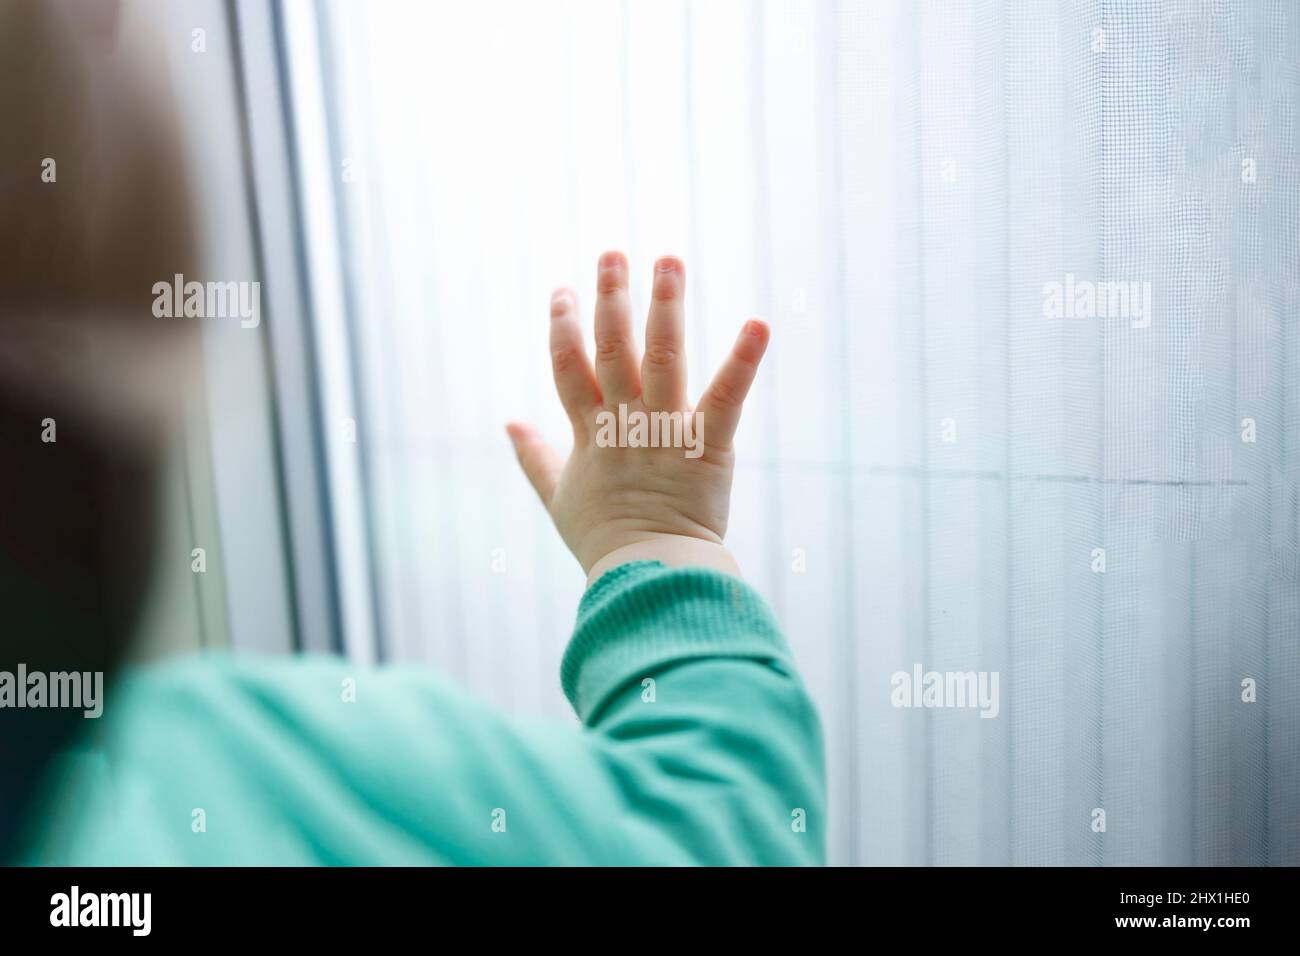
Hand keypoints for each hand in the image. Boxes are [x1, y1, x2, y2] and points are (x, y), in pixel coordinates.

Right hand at [507, 251, 769, 584]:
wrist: (647, 576)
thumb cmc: (604, 540)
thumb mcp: (558, 495)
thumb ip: (534, 456)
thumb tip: (508, 423)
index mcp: (589, 432)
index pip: (568, 367)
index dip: (562, 327)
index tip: (561, 289)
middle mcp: (624, 422)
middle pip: (612, 349)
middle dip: (611, 298)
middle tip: (614, 253)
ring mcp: (665, 432)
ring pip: (662, 358)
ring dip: (666, 306)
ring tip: (669, 260)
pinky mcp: (707, 447)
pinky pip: (725, 398)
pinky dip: (743, 361)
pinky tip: (758, 324)